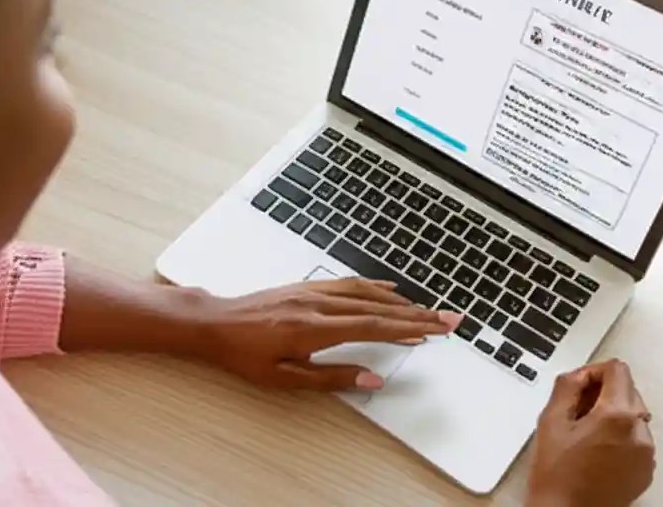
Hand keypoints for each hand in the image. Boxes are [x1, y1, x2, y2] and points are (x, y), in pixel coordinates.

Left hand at [197, 278, 459, 390]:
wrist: (213, 323)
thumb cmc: (243, 355)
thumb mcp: (284, 378)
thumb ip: (331, 378)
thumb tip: (372, 379)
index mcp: (314, 328)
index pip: (374, 327)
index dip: (409, 329)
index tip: (436, 331)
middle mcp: (318, 304)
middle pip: (379, 308)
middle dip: (418, 314)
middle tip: (449, 318)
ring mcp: (313, 291)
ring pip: (367, 292)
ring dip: (401, 301)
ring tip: (427, 309)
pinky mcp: (306, 287)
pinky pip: (349, 283)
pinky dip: (375, 287)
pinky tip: (389, 289)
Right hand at [526, 359, 655, 506]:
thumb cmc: (557, 476)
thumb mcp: (551, 421)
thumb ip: (567, 386)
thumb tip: (578, 375)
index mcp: (617, 415)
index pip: (617, 370)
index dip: (594, 372)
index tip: (581, 384)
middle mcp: (639, 432)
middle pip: (628, 390)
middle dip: (604, 393)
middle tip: (577, 410)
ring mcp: (646, 453)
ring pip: (633, 415)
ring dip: (613, 416)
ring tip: (585, 435)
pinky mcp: (646, 470)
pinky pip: (637, 439)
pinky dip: (621, 438)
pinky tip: (597, 451)